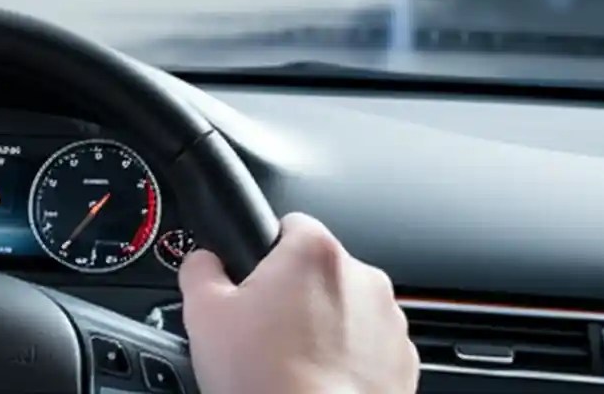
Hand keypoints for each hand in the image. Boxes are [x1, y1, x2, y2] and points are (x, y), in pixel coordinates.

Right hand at [180, 213, 417, 393]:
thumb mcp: (203, 313)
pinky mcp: (403, 359)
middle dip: (292, 293)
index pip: (287, 224)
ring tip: (290, 361)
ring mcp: (389, 320)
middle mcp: (362, 277)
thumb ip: (200, 269)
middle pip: (317, 269)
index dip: (263, 254)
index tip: (251, 284)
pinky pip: (369, 345)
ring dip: (323, 324)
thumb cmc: (267, 381)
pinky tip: (318, 379)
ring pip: (345, 307)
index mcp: (314, 252)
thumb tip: (204, 262)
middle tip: (262, 331)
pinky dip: (348, 356)